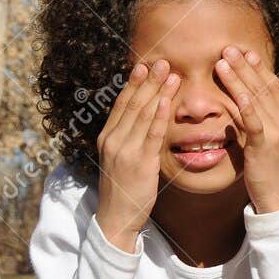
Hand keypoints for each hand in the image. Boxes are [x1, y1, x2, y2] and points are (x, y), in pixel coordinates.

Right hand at [96, 61, 178, 250]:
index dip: (133, 83)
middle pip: (133, 104)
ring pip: (143, 115)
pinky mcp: (140, 163)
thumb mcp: (120, 157)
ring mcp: (125, 151)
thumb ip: (129, 137)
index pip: (121, 103)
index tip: (144, 65)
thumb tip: (143, 116)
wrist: (116, 217)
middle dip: (149, 81)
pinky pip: (152, 135)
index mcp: (107, 136)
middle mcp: (113, 140)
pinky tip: (168, 101)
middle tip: (162, 62)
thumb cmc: (123, 187)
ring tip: (171, 74)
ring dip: (158, 92)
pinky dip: (160, 116)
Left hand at [217, 46, 278, 213]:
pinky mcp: (264, 145)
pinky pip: (253, 121)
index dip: (259, 68)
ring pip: (256, 99)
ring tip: (222, 62)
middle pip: (264, 87)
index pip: (275, 86)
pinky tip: (235, 93)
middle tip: (229, 48)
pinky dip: (245, 105)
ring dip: (238, 78)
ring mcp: (277, 132)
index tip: (246, 52)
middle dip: (245, 66)